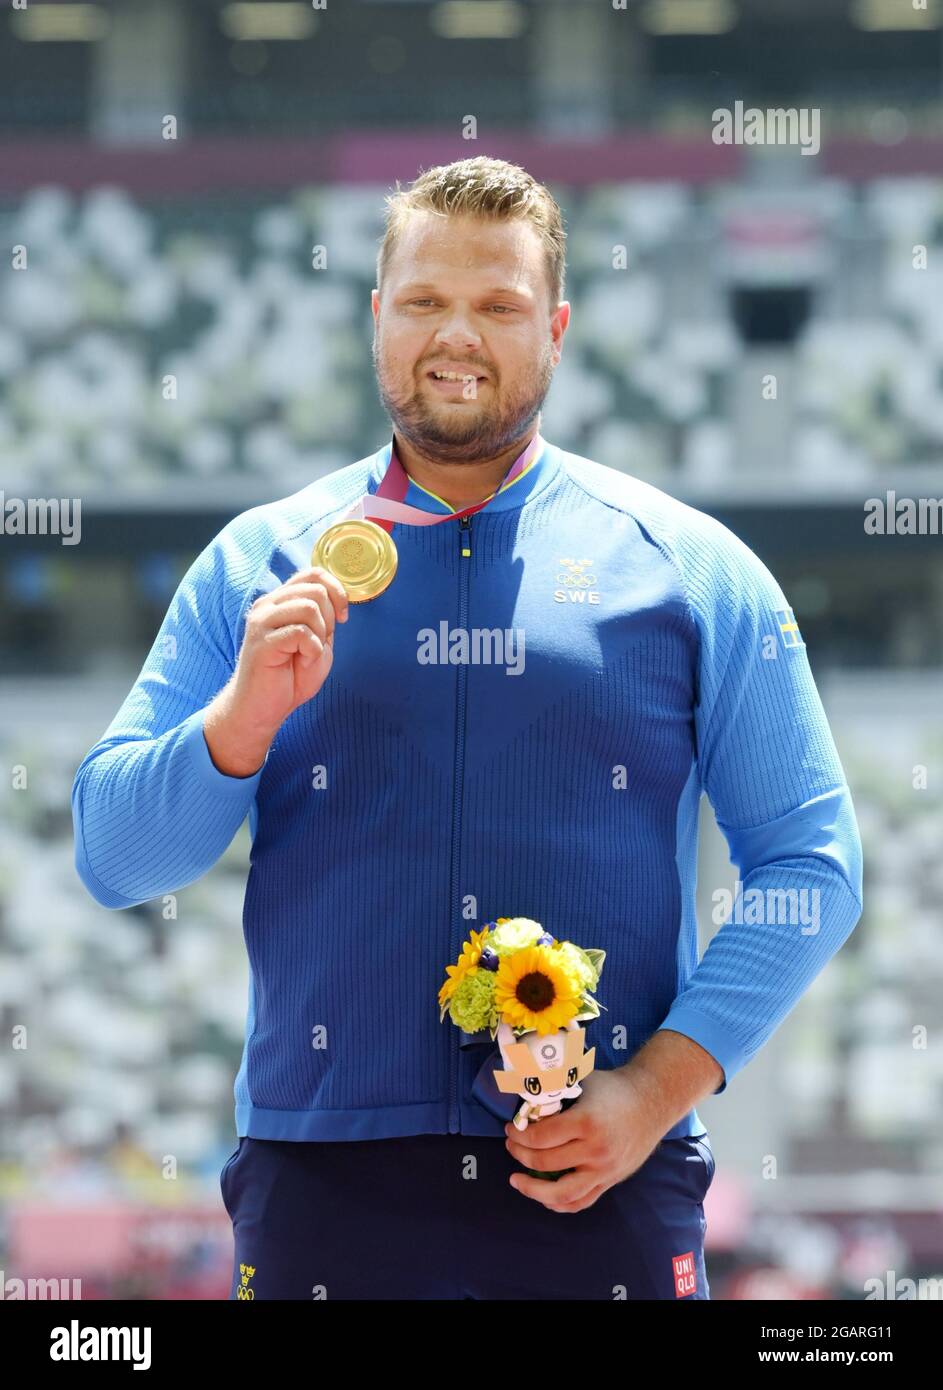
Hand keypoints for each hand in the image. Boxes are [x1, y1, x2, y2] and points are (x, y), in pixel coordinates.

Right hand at [204, 565, 348, 775]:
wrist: (263, 708)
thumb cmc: (289, 678)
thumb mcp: (317, 642)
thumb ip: (324, 619)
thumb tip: (339, 598)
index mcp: (280, 601)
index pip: (312, 574)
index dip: (336, 590)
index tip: (341, 617)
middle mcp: (267, 605)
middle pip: (315, 589)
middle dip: (329, 618)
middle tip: (319, 643)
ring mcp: (261, 622)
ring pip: (309, 607)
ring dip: (319, 634)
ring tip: (308, 654)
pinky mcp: (262, 641)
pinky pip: (301, 632)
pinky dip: (312, 649)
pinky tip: (302, 661)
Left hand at [503, 1068, 663, 1212]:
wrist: (652, 1102)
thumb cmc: (614, 1088)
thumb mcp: (583, 1081)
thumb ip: (556, 1091)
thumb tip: (525, 1099)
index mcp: (587, 1122)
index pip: (542, 1137)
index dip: (520, 1134)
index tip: (511, 1128)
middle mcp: (596, 1150)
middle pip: (546, 1163)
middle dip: (520, 1154)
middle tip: (511, 1145)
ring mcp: (604, 1170)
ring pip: (562, 1193)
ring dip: (533, 1190)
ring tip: (516, 1180)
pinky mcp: (611, 1181)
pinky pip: (581, 1201)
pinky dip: (559, 1204)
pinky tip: (543, 1197)